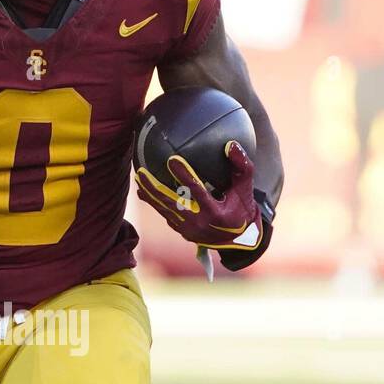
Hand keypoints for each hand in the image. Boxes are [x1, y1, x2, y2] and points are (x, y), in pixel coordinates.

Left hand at [136, 140, 267, 259]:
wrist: (238, 239)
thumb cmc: (242, 207)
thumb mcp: (245, 188)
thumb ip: (242, 166)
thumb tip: (231, 144)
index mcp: (214, 212)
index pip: (196, 191)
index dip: (184, 175)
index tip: (172, 159)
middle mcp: (198, 223)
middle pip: (171, 203)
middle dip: (154, 188)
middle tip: (141, 172)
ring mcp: (188, 229)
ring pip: (164, 210)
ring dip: (150, 195)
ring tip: (138, 179)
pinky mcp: (182, 232)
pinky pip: (166, 215)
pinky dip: (155, 203)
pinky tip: (144, 192)